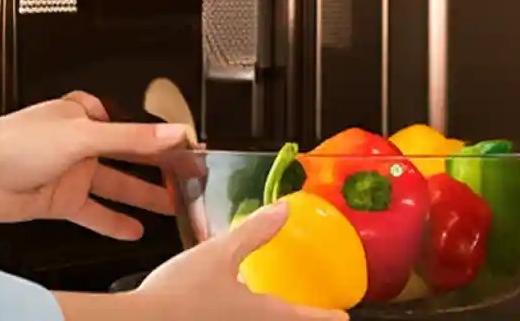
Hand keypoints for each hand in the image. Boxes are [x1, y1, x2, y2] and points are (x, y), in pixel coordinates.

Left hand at [0, 91, 188, 239]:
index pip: (130, 126)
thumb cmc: (14, 142)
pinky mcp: (61, 199)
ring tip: (170, 205)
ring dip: (142, 196)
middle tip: (186, 176)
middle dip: (157, 167)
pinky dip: (113, 221)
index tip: (186, 145)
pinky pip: (94, 211)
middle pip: (127, 156)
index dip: (159, 137)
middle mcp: (79, 142)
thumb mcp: (83, 134)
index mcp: (84, 115)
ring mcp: (71, 172)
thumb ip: (131, 137)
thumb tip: (171, 133)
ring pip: (115, 185)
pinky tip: (132, 228)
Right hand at [140, 202, 345, 319]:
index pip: (304, 318)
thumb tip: (283, 209)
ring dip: (267, 317)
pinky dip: (238, 316)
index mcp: (260, 315)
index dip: (325, 316)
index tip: (342, 316)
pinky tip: (224, 307)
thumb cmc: (177, 296)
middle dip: (295, 318)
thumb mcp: (219, 254)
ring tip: (266, 307)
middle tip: (306, 313)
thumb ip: (255, 232)